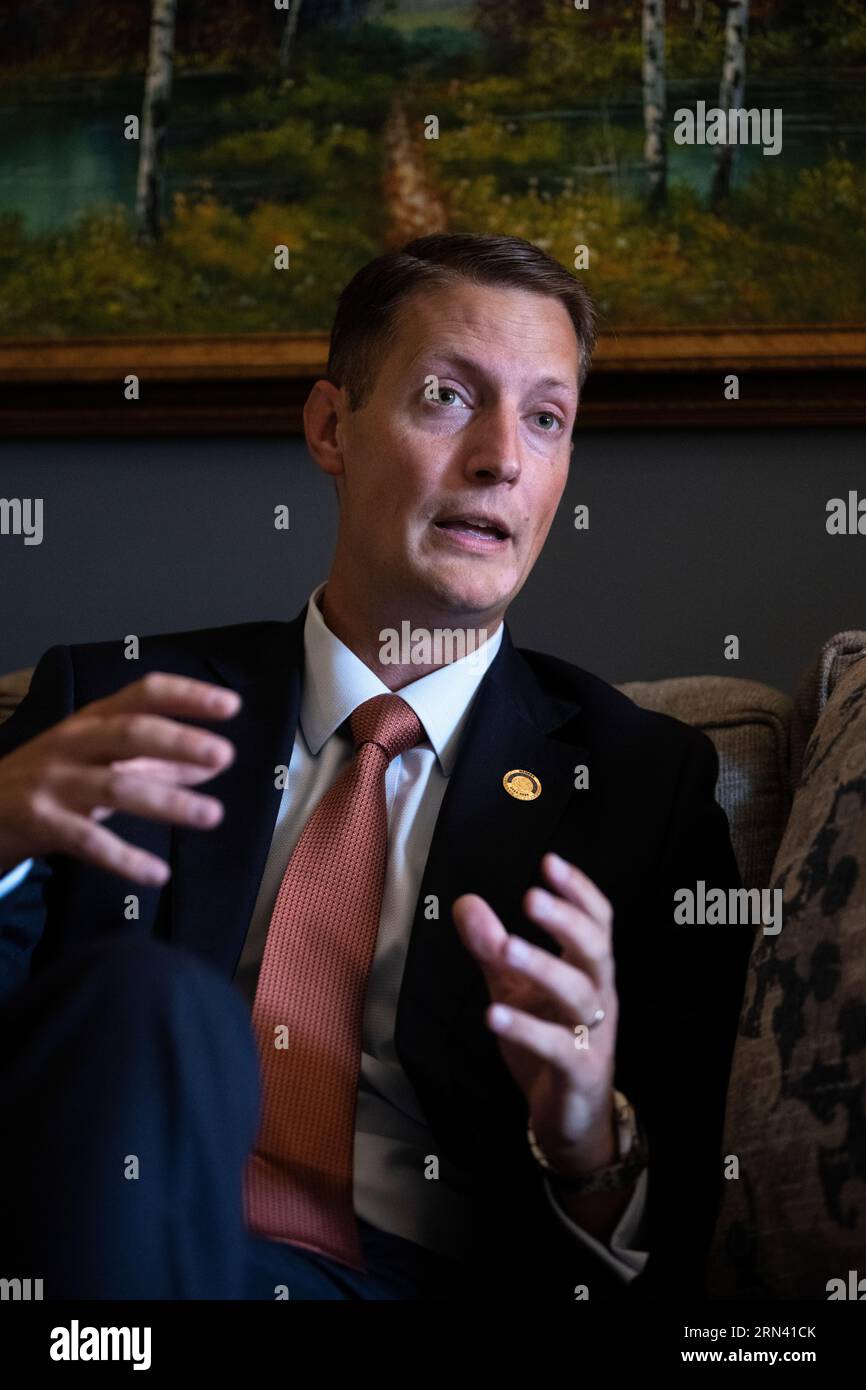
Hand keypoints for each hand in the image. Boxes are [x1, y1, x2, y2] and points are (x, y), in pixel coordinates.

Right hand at [0, 672, 241, 885]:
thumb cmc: (50, 780)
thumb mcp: (99, 761)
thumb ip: (156, 763)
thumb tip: (213, 764)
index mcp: (92, 721)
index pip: (143, 694)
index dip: (187, 697)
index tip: (230, 706)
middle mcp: (73, 743)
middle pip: (130, 733)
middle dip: (179, 741)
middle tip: (224, 755)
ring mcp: (54, 781)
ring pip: (115, 787)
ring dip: (167, 801)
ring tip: (213, 815)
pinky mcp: (39, 822)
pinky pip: (88, 840)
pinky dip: (124, 858)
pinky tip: (157, 874)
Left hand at [452, 852, 618, 1177]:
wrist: (572, 1117)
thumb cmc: (548, 1040)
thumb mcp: (514, 988)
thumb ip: (491, 947)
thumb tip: (465, 901)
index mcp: (589, 970)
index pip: (597, 921)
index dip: (578, 890)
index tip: (549, 861)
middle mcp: (598, 996)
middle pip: (595, 949)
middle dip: (565, 920)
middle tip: (530, 896)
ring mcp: (593, 1035)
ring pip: (578, 994)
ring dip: (542, 967)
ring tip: (506, 948)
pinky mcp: (579, 1072)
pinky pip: (559, 1047)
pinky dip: (526, 1029)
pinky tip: (493, 1014)